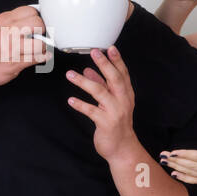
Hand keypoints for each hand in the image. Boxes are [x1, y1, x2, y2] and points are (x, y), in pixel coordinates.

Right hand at [0, 6, 52, 89]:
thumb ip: (14, 21)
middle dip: (43, 31)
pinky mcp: (14, 62)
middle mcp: (7, 32)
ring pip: (40, 43)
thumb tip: (37, 18)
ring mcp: (11, 48)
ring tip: (40, 49)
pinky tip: (42, 57)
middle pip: (38, 23)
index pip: (30, 10)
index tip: (37, 26)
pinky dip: (43, 58)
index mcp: (3, 20)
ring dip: (44, 47)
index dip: (38, 18)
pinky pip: (38, 58)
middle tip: (39, 37)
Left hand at [65, 45, 137, 161]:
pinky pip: (92, 111)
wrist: (121, 147)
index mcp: (126, 94)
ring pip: (100, 93)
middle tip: (94, 52)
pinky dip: (81, 105)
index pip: (123, 74)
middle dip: (105, 65)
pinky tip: (71, 101)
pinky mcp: (106, 123)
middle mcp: (123, 101)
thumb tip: (88, 71)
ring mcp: (115, 112)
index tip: (110, 48)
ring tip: (70, 75)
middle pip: (115, 79)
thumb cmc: (115, 123)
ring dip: (84, 82)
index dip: (117, 61)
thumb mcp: (111, 102)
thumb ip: (101, 86)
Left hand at [160, 134, 196, 183]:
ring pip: (190, 172)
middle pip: (190, 165)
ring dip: (176, 167)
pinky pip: (195, 180)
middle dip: (176, 160)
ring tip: (164, 161)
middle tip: (162, 155)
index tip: (173, 152)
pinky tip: (174, 174)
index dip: (185, 154)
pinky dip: (184, 178)